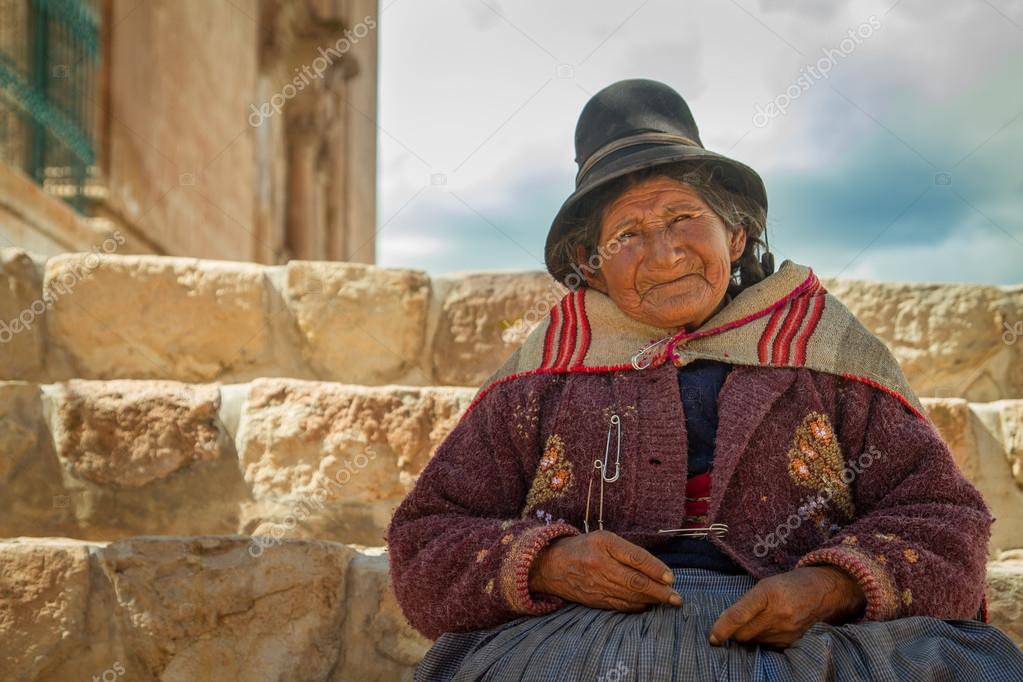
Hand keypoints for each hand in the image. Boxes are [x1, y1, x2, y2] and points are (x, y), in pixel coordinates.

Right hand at [528, 530, 682, 611]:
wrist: (551, 565)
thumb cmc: (584, 548)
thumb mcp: (605, 539)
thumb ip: (629, 551)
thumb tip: (657, 570)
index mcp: (603, 545)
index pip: (635, 557)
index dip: (655, 569)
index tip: (672, 578)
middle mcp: (599, 565)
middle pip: (635, 581)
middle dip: (659, 591)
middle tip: (677, 598)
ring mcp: (596, 585)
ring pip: (629, 596)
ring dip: (652, 600)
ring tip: (669, 601)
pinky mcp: (595, 600)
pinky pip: (620, 605)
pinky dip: (637, 606)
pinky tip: (648, 605)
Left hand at [709, 566, 865, 648]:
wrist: (820, 592)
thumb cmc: (786, 585)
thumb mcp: (763, 585)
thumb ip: (744, 603)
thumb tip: (724, 624)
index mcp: (767, 593)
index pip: (738, 615)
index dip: (722, 628)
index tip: (713, 638)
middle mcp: (777, 614)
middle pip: (743, 634)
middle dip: (735, 632)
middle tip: (738, 622)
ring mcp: (786, 630)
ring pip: (754, 641)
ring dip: (749, 634)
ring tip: (760, 620)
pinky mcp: (791, 641)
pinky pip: (766, 646)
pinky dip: (762, 638)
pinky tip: (770, 626)